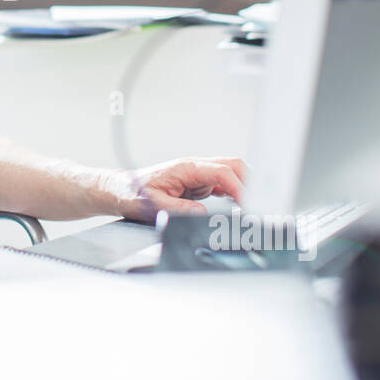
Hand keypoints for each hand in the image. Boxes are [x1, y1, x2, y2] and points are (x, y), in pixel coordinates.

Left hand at [113, 157, 246, 223]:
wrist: (121, 190)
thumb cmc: (133, 192)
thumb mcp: (153, 204)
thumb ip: (179, 209)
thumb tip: (202, 213)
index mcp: (186, 168)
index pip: (222, 171)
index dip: (239, 187)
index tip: (248, 204)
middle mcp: (195, 168)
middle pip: (233, 166)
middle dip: (249, 183)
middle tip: (258, 206)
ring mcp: (198, 175)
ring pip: (231, 174)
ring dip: (244, 188)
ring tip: (252, 208)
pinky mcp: (198, 184)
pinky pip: (223, 184)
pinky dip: (235, 193)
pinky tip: (239, 206)